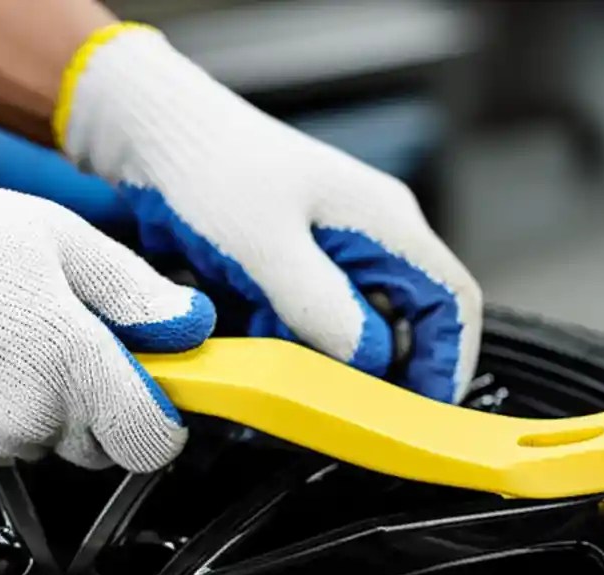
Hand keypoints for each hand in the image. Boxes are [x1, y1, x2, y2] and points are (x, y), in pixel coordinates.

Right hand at [0, 152, 214, 469]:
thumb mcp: (63, 241)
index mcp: (72, 365)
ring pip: (41, 443)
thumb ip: (136, 293)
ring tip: (1, 336)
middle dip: (96, 403)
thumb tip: (190, 326)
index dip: (158, 417)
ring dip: (39, 405)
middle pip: (97, 444)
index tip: (149, 387)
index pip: (153, 444)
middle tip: (63, 338)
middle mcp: (29, 418)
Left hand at [55, 24, 482, 402]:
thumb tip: (371, 362)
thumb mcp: (265, 247)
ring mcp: (331, 247)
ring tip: (269, 359)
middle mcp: (368, 234)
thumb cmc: (207, 166)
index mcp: (384, 221)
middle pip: (403, 325)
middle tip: (328, 403)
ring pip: (351, 327)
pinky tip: (248, 335)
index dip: (448, 364)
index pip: (451, 302)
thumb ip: (323, 309)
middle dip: (370, 370)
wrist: (152, 129)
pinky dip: (285, 339)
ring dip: (317, 357)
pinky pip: (307, 317)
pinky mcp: (293, 260)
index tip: (421, 415)